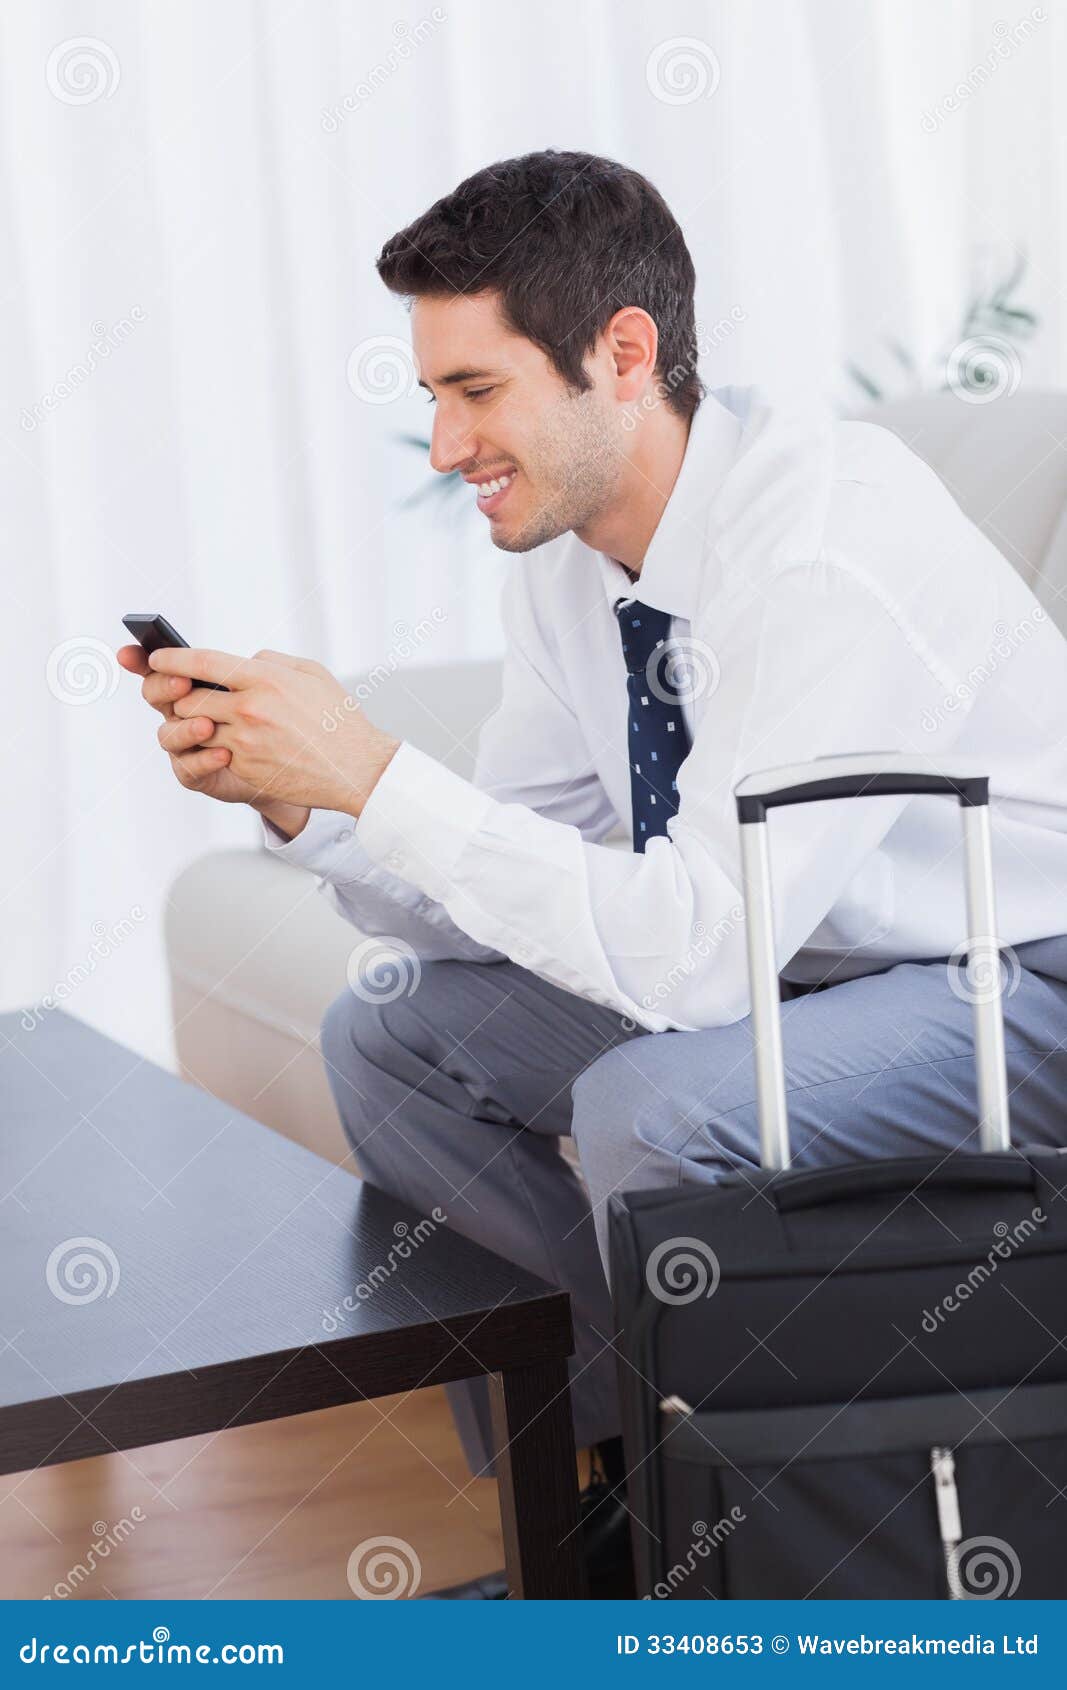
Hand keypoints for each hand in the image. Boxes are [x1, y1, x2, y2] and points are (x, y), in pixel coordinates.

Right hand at [117, 643, 262, 805]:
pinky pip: (189, 767)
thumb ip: (247, 672)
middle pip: (154, 695)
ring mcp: (183, 744)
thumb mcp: (260, 687)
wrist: (279, 764)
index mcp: (188, 687)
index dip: (139, 660)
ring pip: (168, 735)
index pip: (159, 668)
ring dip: (186, 728)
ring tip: (208, 725)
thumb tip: (251, 658)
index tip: (127, 653)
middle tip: (185, 683)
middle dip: (165, 687)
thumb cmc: (265, 721)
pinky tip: (224, 753)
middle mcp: (179, 714)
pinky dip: (204, 759)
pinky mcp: (193, 773)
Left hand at [144, 645, 399, 815]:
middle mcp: (250, 708)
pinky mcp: (247, 769)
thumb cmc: (338, 720)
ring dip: (199, 726)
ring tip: (213, 722)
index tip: (156, 658)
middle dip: (181, 697)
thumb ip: (271, 661)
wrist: (357, 769)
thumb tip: (242, 660)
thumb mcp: (312, 674)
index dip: (172, 658)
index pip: (203, 662)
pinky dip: (219, 749)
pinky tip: (237, 746)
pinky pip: (217, 754)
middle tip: (183, 695)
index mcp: (265, 678)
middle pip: (189, 698)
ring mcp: (246, 742)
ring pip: (198, 729)